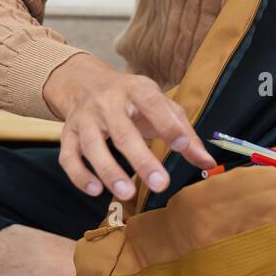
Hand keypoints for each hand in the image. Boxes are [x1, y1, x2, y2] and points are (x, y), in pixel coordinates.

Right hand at [44, 54, 215, 200]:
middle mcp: (107, 102)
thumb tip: (208, 162)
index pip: (152, 104)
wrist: (86, 82)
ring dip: (108, 171)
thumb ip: (186, 133)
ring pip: (91, 146)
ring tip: (127, 194)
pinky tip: (95, 191)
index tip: (183, 146)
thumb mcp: (163, 107)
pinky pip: (68, 157)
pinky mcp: (67, 133)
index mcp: (136, 90)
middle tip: (160, 185)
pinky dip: (79, 175)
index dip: (168, 125)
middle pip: (123, 132)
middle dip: (141, 160)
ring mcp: (84, 118)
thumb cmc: (135, 100)